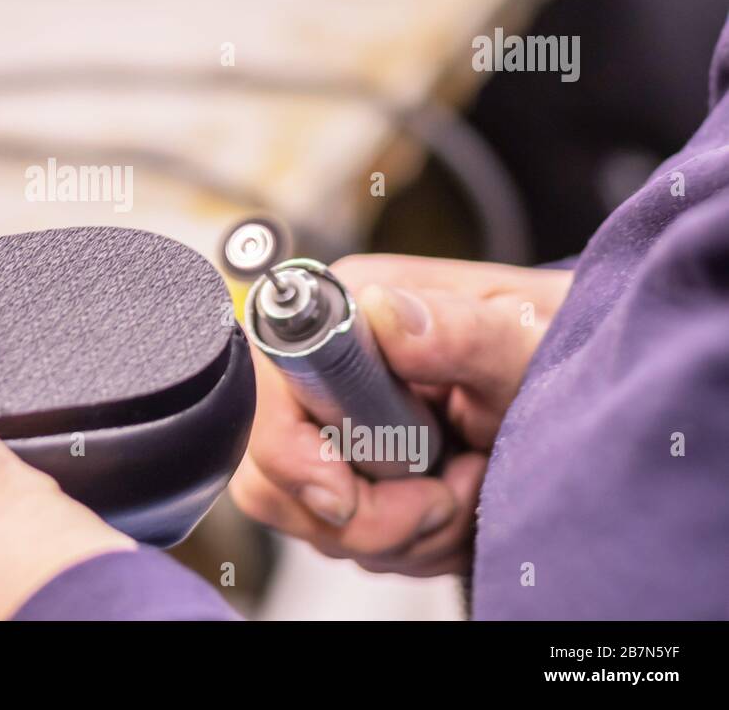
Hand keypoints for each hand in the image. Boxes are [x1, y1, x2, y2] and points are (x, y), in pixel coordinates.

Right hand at [230, 255, 571, 576]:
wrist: (592, 392)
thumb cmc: (558, 350)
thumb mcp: (530, 344)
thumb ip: (463, 330)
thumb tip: (383, 312)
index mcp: (349, 315)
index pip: (264, 393)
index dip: (296, 456)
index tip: (353, 491)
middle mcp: (327, 370)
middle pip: (272, 472)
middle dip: (363, 514)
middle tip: (444, 496)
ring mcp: (336, 429)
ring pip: (313, 519)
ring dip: (403, 533)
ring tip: (468, 488)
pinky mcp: (354, 475)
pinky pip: (348, 540)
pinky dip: (412, 544)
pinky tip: (458, 504)